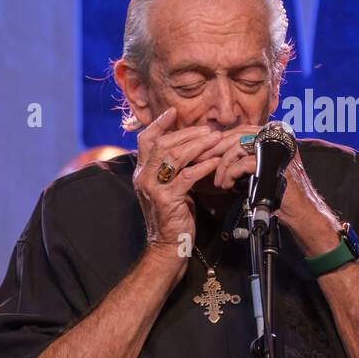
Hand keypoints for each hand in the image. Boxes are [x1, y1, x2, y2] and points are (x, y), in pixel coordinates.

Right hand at [133, 108, 224, 265]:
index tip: (173, 111)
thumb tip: (192, 146)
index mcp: (143, 171)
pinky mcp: (166, 199)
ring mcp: (153, 188)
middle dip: (187, 133)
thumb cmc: (173, 215)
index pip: (145, 140)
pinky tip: (215, 161)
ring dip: (197, 146)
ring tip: (215, 140)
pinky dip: (202, 166)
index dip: (159, 123)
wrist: (168, 245)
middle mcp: (144, 177)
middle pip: (163, 144)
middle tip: (208, 129)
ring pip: (174, 157)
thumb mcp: (170, 186)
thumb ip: (174, 168)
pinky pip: (186, 177)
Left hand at [194, 124, 340, 255]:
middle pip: (239, 135)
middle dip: (217, 149)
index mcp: (274, 135)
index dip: (222, 140)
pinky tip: (228, 184)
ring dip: (224, 165)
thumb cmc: (279, 192)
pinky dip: (232, 173)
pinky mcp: (276, 165)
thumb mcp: (260, 169)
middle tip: (204, 161)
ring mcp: (278, 150)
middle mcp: (278, 138)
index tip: (206, 152)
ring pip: (239, 147)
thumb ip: (246, 155)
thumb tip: (218, 149)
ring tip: (219, 180)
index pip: (242, 129)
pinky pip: (245, 163)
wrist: (300, 212)